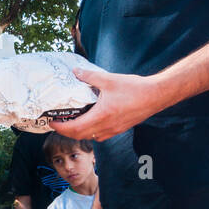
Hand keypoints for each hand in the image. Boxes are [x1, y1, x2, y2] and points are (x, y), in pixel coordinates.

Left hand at [50, 65, 166, 142]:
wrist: (156, 96)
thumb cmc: (134, 89)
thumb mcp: (109, 80)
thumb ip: (90, 76)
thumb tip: (76, 71)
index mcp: (100, 117)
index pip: (74, 128)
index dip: (60, 127)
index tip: (52, 122)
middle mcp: (105, 127)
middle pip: (79, 135)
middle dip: (66, 131)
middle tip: (58, 123)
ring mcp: (113, 130)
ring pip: (90, 136)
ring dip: (78, 132)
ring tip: (71, 122)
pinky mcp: (119, 129)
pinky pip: (100, 135)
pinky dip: (90, 131)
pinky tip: (90, 121)